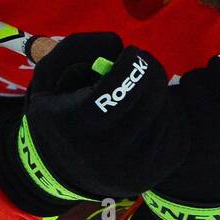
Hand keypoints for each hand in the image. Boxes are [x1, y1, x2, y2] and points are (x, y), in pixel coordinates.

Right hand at [0, 32, 187, 215]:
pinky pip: (172, 130)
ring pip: (162, 114)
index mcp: (72, 126)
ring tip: (137, 92)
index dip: (129, 68)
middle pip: (146, 101)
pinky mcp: (154, 173)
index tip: (130, 53)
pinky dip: (163, 113)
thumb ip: (77, 48)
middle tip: (142, 63)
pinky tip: (144, 114)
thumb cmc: (57, 113)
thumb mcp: (48, 77)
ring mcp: (132, 168)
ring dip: (156, 92)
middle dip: (149, 72)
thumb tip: (117, 45)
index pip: (112, 94)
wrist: (62, 171)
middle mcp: (105, 153)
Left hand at [126, 38, 219, 219]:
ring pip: (183, 85)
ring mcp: (188, 134)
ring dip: (189, 90)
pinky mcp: (162, 140)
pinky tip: (178, 126)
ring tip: (196, 113)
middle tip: (212, 93)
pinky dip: (170, 108)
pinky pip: (165, 104)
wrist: (204, 214)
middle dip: (209, 77)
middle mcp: (218, 129)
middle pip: (207, 73)